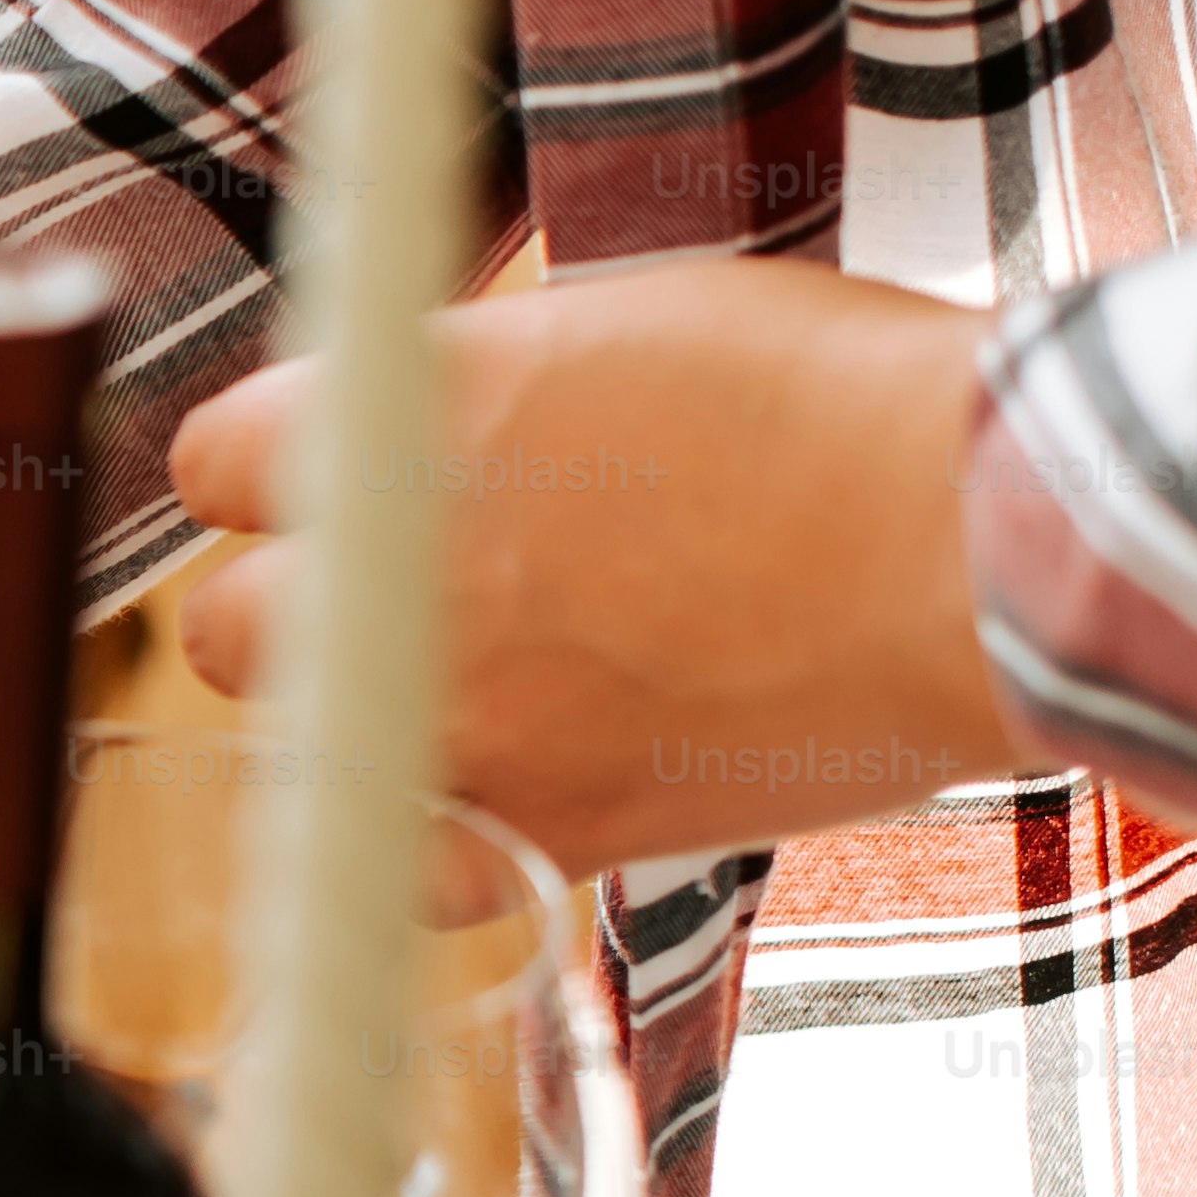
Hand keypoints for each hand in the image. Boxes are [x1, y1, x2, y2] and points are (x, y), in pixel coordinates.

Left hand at [171, 259, 1022, 871]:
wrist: (982, 540)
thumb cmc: (843, 399)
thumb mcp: (629, 326)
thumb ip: (485, 385)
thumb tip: (431, 419)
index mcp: (402, 419)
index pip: (215, 466)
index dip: (273, 480)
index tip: (325, 491)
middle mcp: (392, 572)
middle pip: (226, 628)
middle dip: (294, 615)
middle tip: (394, 602)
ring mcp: (455, 714)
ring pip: (301, 751)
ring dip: (358, 724)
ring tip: (472, 691)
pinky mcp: (542, 828)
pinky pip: (415, 870)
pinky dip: (446, 846)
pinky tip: (511, 798)